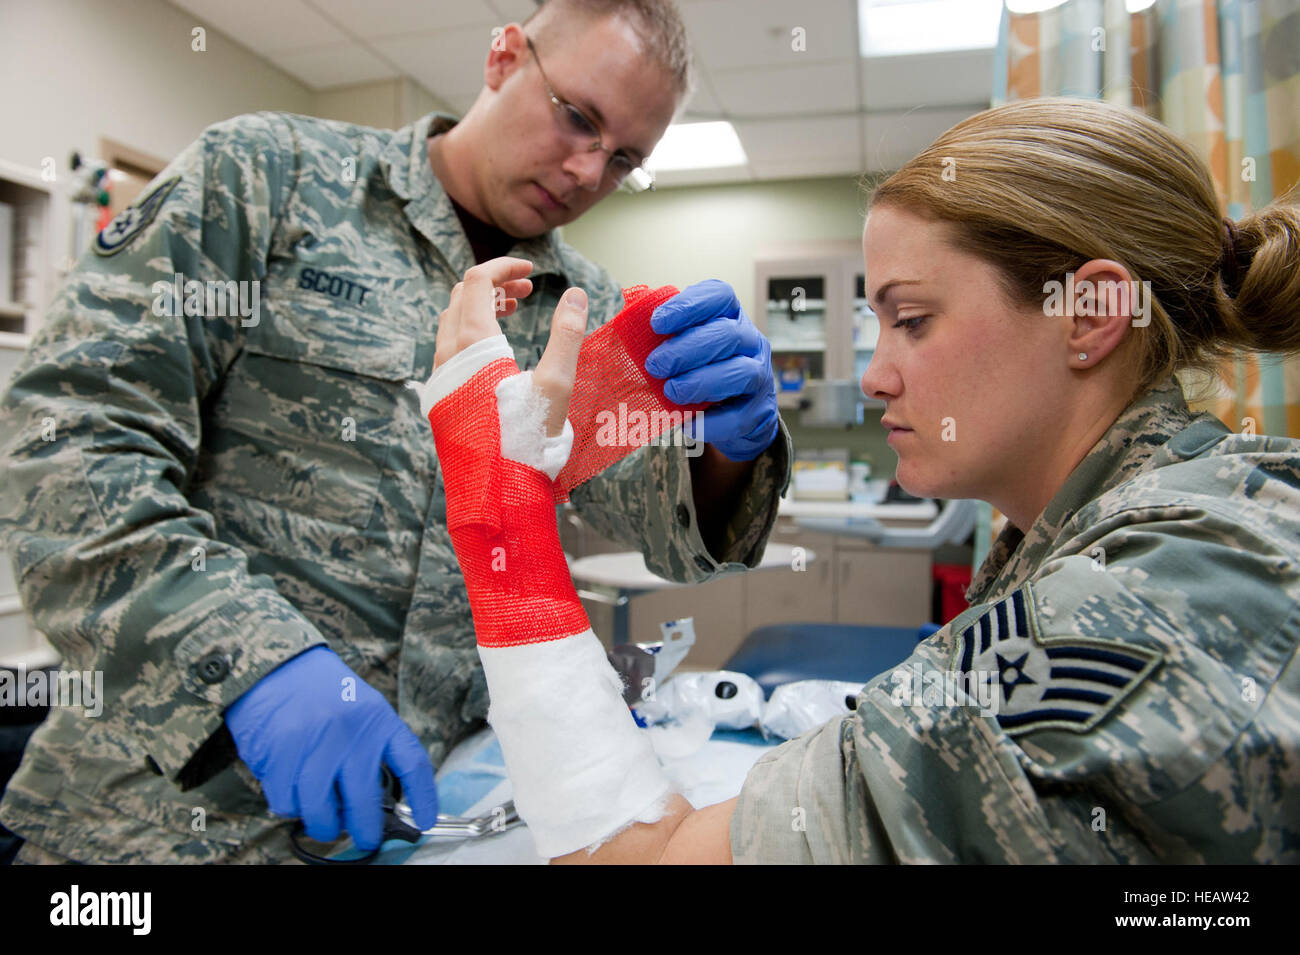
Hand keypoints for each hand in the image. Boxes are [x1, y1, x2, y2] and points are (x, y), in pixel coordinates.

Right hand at [224, 645, 437, 850]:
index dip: (423, 798)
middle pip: (364, 801)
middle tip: (365, 838)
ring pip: (321, 810)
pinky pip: (287, 802)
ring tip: (324, 821)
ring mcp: (314, 745)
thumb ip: (374, 749)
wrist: (276, 666)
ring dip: (323, 825)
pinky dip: (290, 807)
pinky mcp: (280, 755)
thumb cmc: (323, 692)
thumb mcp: (363, 708)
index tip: (424, 822)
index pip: (412, 763)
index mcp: (378, 720)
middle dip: (365, 830)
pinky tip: (294, 794)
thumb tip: (379, 802)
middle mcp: (350, 733)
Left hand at [434, 256, 587, 436]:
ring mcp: (441, 376)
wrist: (497, 489)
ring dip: (480, 306)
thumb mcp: (555, 384)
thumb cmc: (528, 439)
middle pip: (462, 296)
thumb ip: (566, 335)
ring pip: (451, 320)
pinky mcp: (441, 395)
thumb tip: (577, 294)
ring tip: (513, 310)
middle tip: (527, 290)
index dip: (504, 267)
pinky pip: (448, 346)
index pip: (478, 282)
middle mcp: (448, 356)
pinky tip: (495, 347)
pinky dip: (470, 331)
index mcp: (473, 346)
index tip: (531, 270)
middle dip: (494, 284)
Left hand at [644, 280, 778, 460]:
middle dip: (685, 350)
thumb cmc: (703, 370)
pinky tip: (688, 424)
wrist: (737, 413)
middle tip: (655, 366)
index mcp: (731, 316)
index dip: (688, 306)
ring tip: (671, 391)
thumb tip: (627, 316)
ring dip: (700, 382)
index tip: (656, 323)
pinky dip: (710, 422)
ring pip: (740, 372)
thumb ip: (664, 334)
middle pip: (727, 334)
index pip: (719, 296)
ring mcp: (760, 375)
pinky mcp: (759, 411)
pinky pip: (738, 416)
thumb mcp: (686, 346)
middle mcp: (751, 341)